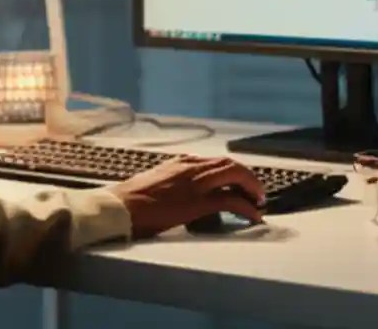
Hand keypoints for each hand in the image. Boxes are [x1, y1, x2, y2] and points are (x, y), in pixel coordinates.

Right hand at [107, 155, 266, 238]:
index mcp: (179, 162)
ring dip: (252, 187)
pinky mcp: (197, 203)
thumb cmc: (128, 200)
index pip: (214, 161)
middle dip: (248, 176)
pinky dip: (247, 207)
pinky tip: (254, 216)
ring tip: (259, 201)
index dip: (232, 171)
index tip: (239, 182)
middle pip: (229, 164)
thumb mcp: (153, 181)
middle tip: (257, 192)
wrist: (118, 208)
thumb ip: (171, 180)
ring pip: (235, 175)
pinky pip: (232, 200)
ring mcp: (194, 184)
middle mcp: (190, 168)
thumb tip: (179, 191)